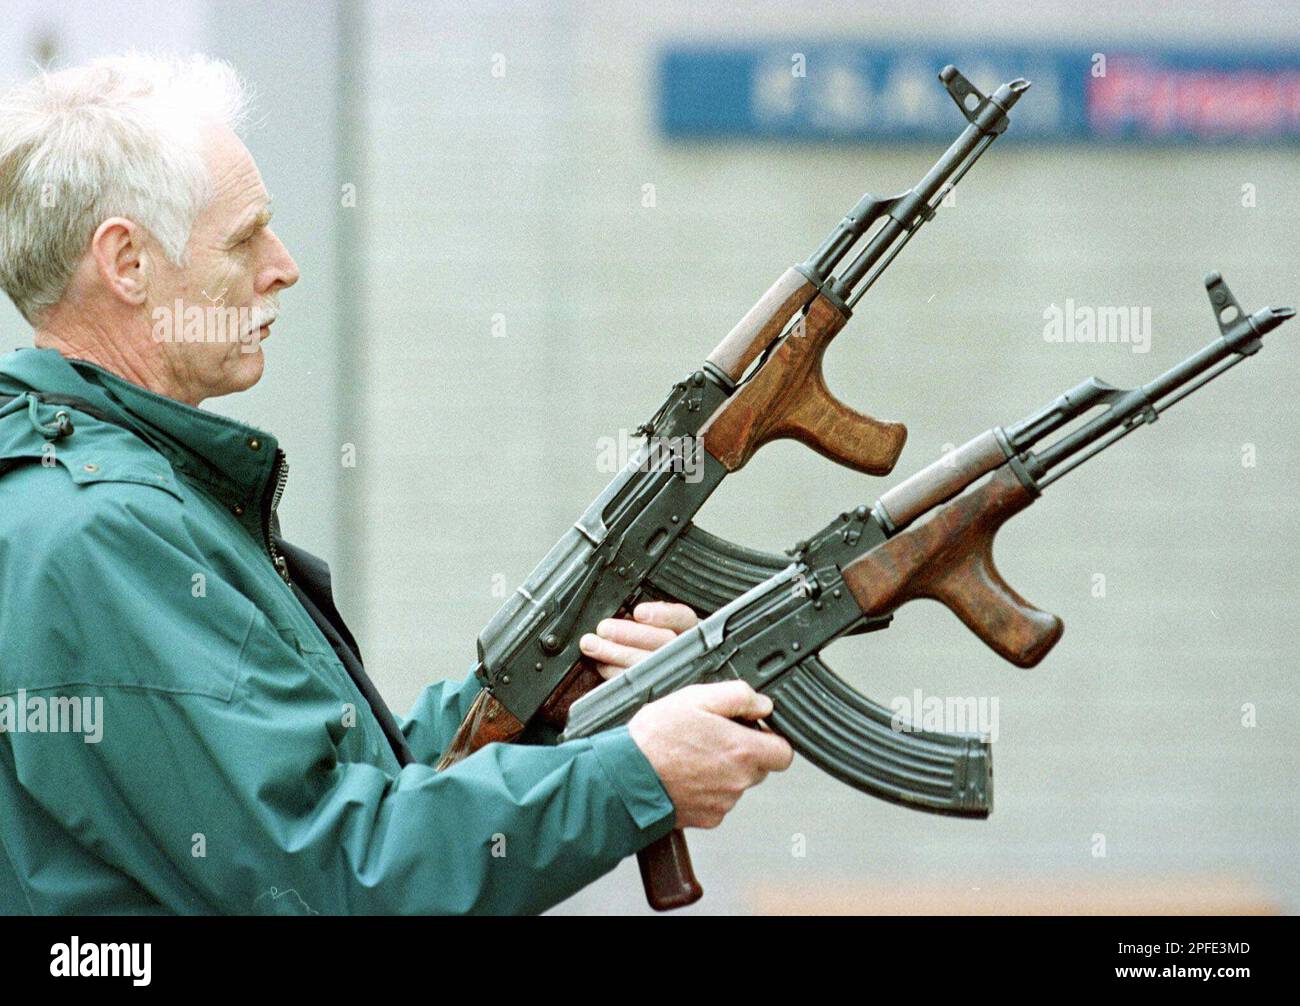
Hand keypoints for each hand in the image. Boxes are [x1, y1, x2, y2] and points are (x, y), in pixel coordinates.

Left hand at [578, 601, 698, 679]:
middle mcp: (688, 651)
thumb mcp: (657, 621)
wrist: (667, 677)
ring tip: (592, 645)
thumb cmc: (653, 639)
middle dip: (630, 635)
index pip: (682, 618)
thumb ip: (646, 615)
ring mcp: (675, 674)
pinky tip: (602, 666)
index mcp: (689, 629)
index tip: (639, 612)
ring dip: (616, 654)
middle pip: (663, 643)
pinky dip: (617, 675)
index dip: (662, 615)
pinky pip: (638, 687)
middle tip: (603, 629)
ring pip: (649, 666)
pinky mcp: (659, 692)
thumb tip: (623, 612)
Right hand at [627, 681, 793, 828]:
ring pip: (736, 784)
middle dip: (743, 752)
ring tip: (691, 754)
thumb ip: (738, 696)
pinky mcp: (706, 819)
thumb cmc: (655, 737)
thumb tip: (763, 704)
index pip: (784, 753)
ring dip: (723, 770)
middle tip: (712, 736)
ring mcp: (722, 804)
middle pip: (759, 767)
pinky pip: (717, 802)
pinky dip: (706, 789)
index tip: (751, 729)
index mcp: (742, 751)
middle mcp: (738, 782)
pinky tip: (684, 774)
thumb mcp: (695, 697)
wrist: (623, 778)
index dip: (770, 737)